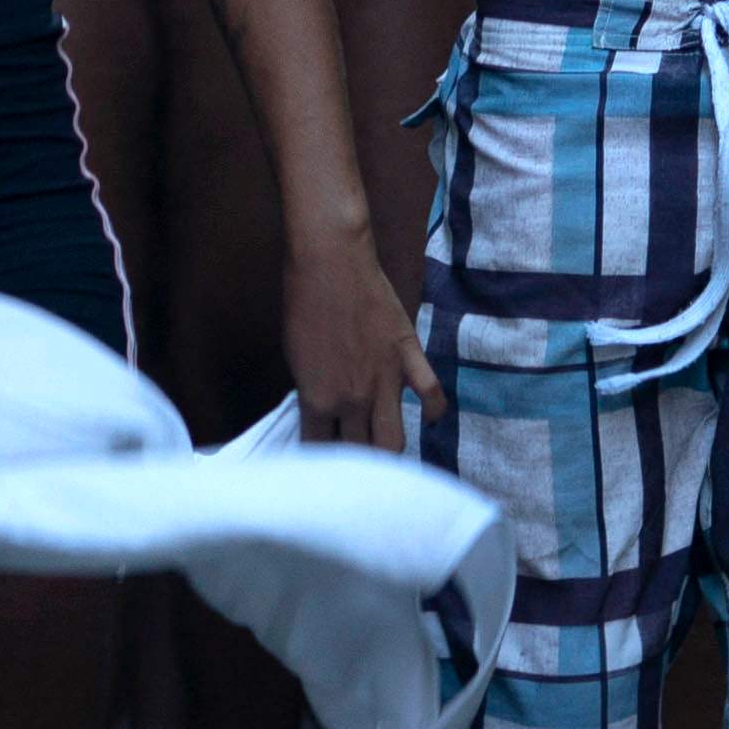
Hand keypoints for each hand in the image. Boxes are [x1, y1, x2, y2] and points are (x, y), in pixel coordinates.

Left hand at [284, 239, 436, 452]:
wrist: (330, 261)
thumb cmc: (302, 305)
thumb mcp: (296, 359)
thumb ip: (314, 395)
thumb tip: (326, 417)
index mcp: (318, 402)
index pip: (321, 453)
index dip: (322, 464)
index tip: (325, 467)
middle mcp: (353, 401)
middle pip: (361, 457)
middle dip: (356, 467)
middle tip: (356, 463)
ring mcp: (386, 381)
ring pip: (395, 441)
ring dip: (389, 451)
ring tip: (384, 449)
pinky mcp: (409, 357)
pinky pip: (431, 395)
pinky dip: (433, 411)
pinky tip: (428, 418)